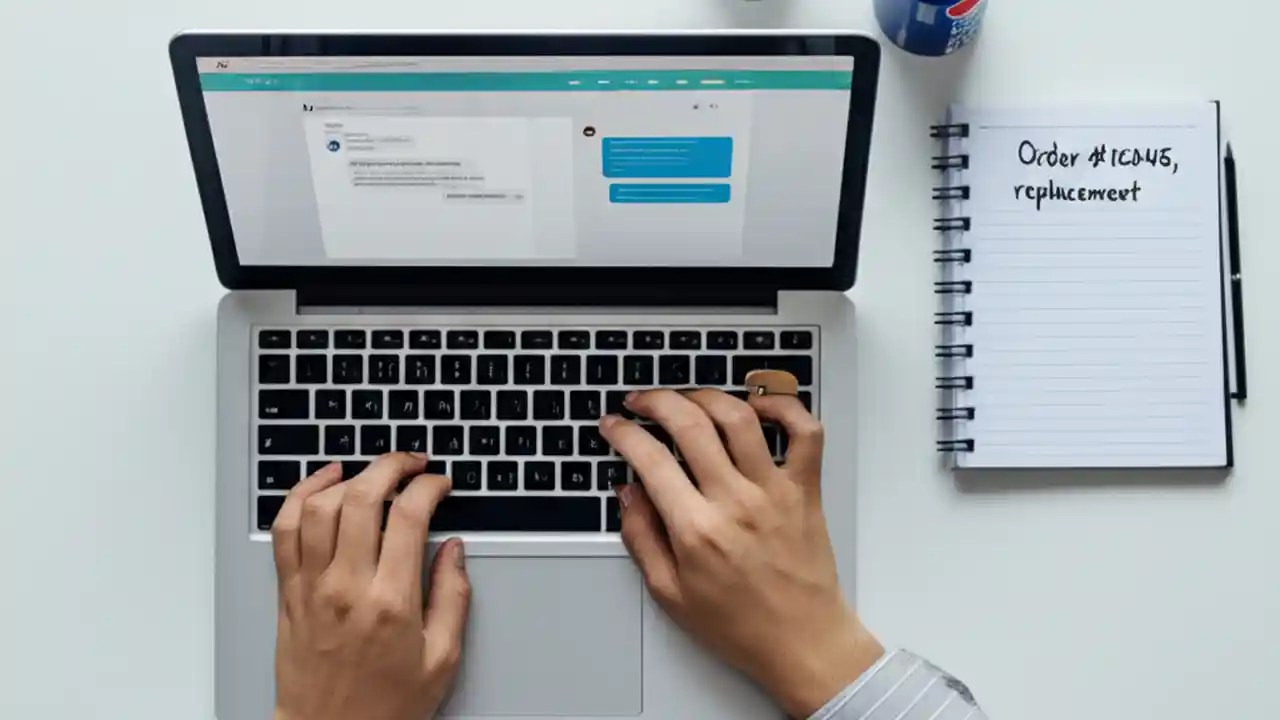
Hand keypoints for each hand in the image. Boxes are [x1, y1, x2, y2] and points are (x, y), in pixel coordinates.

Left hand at [270, 453, 469, 719]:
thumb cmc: (383, 707)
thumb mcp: (441, 659)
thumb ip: (452, 597)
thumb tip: (454, 550)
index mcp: (391, 602)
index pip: (409, 517)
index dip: (429, 487)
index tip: (440, 484)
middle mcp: (347, 587)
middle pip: (362, 498)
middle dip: (391, 466)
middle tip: (411, 464)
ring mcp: (311, 586)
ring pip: (320, 506)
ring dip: (348, 477)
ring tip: (370, 471)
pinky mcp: (288, 592)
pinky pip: (284, 530)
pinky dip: (300, 496)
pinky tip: (321, 485)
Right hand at [600, 390, 882, 718]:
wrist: (802, 642)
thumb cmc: (740, 624)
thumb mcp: (670, 594)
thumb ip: (642, 537)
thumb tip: (627, 492)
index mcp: (697, 531)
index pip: (649, 459)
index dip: (623, 433)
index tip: (614, 425)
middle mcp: (735, 503)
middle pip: (690, 424)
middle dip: (656, 401)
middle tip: (641, 401)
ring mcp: (775, 491)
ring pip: (739, 417)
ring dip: (706, 395)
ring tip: (688, 398)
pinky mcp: (805, 489)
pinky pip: (804, 432)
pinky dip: (784, 407)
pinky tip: (759, 406)